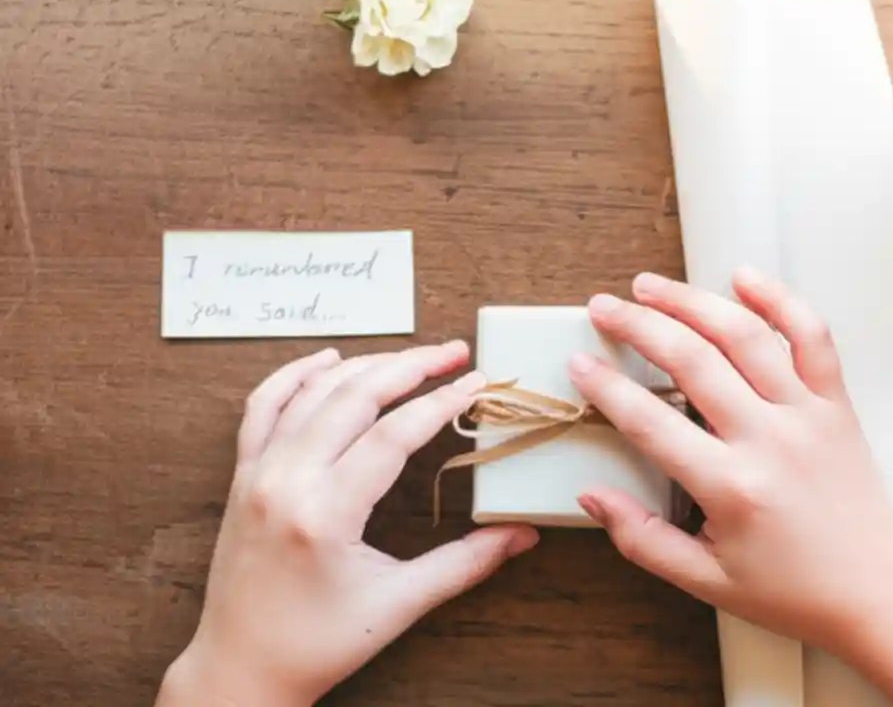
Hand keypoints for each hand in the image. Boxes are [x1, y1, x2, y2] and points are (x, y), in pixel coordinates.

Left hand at [158, 343, 538, 706]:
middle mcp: (285, 482)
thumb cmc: (316, 644)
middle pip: (353, 397)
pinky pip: (263, 407)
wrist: (240, 669)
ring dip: (364, 365)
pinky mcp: (242, 478)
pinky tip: (328, 360)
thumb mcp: (398, 605)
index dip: (442, 402)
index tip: (478, 382)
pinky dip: (295, 375)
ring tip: (410, 357)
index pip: (394, 434)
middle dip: (411, 366)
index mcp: (325, 514)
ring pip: (311, 393)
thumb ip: (464, 564)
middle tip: (455, 353)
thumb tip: (522, 535)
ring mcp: (257, 475)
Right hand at [572, 271, 892, 706]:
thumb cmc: (796, 590)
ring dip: (692, 301)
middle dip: (638, 325)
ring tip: (651, 285)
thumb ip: (643, 539)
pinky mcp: (836, 403)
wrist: (879, 590)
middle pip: (691, 360)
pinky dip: (780, 299)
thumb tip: (592, 497)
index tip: (579, 363)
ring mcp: (807, 414)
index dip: (606, 387)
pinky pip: (812, 336)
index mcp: (731, 487)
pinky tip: (743, 278)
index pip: (650, 421)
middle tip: (603, 309)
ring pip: (744, 335)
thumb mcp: (706, 581)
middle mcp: (769, 439)